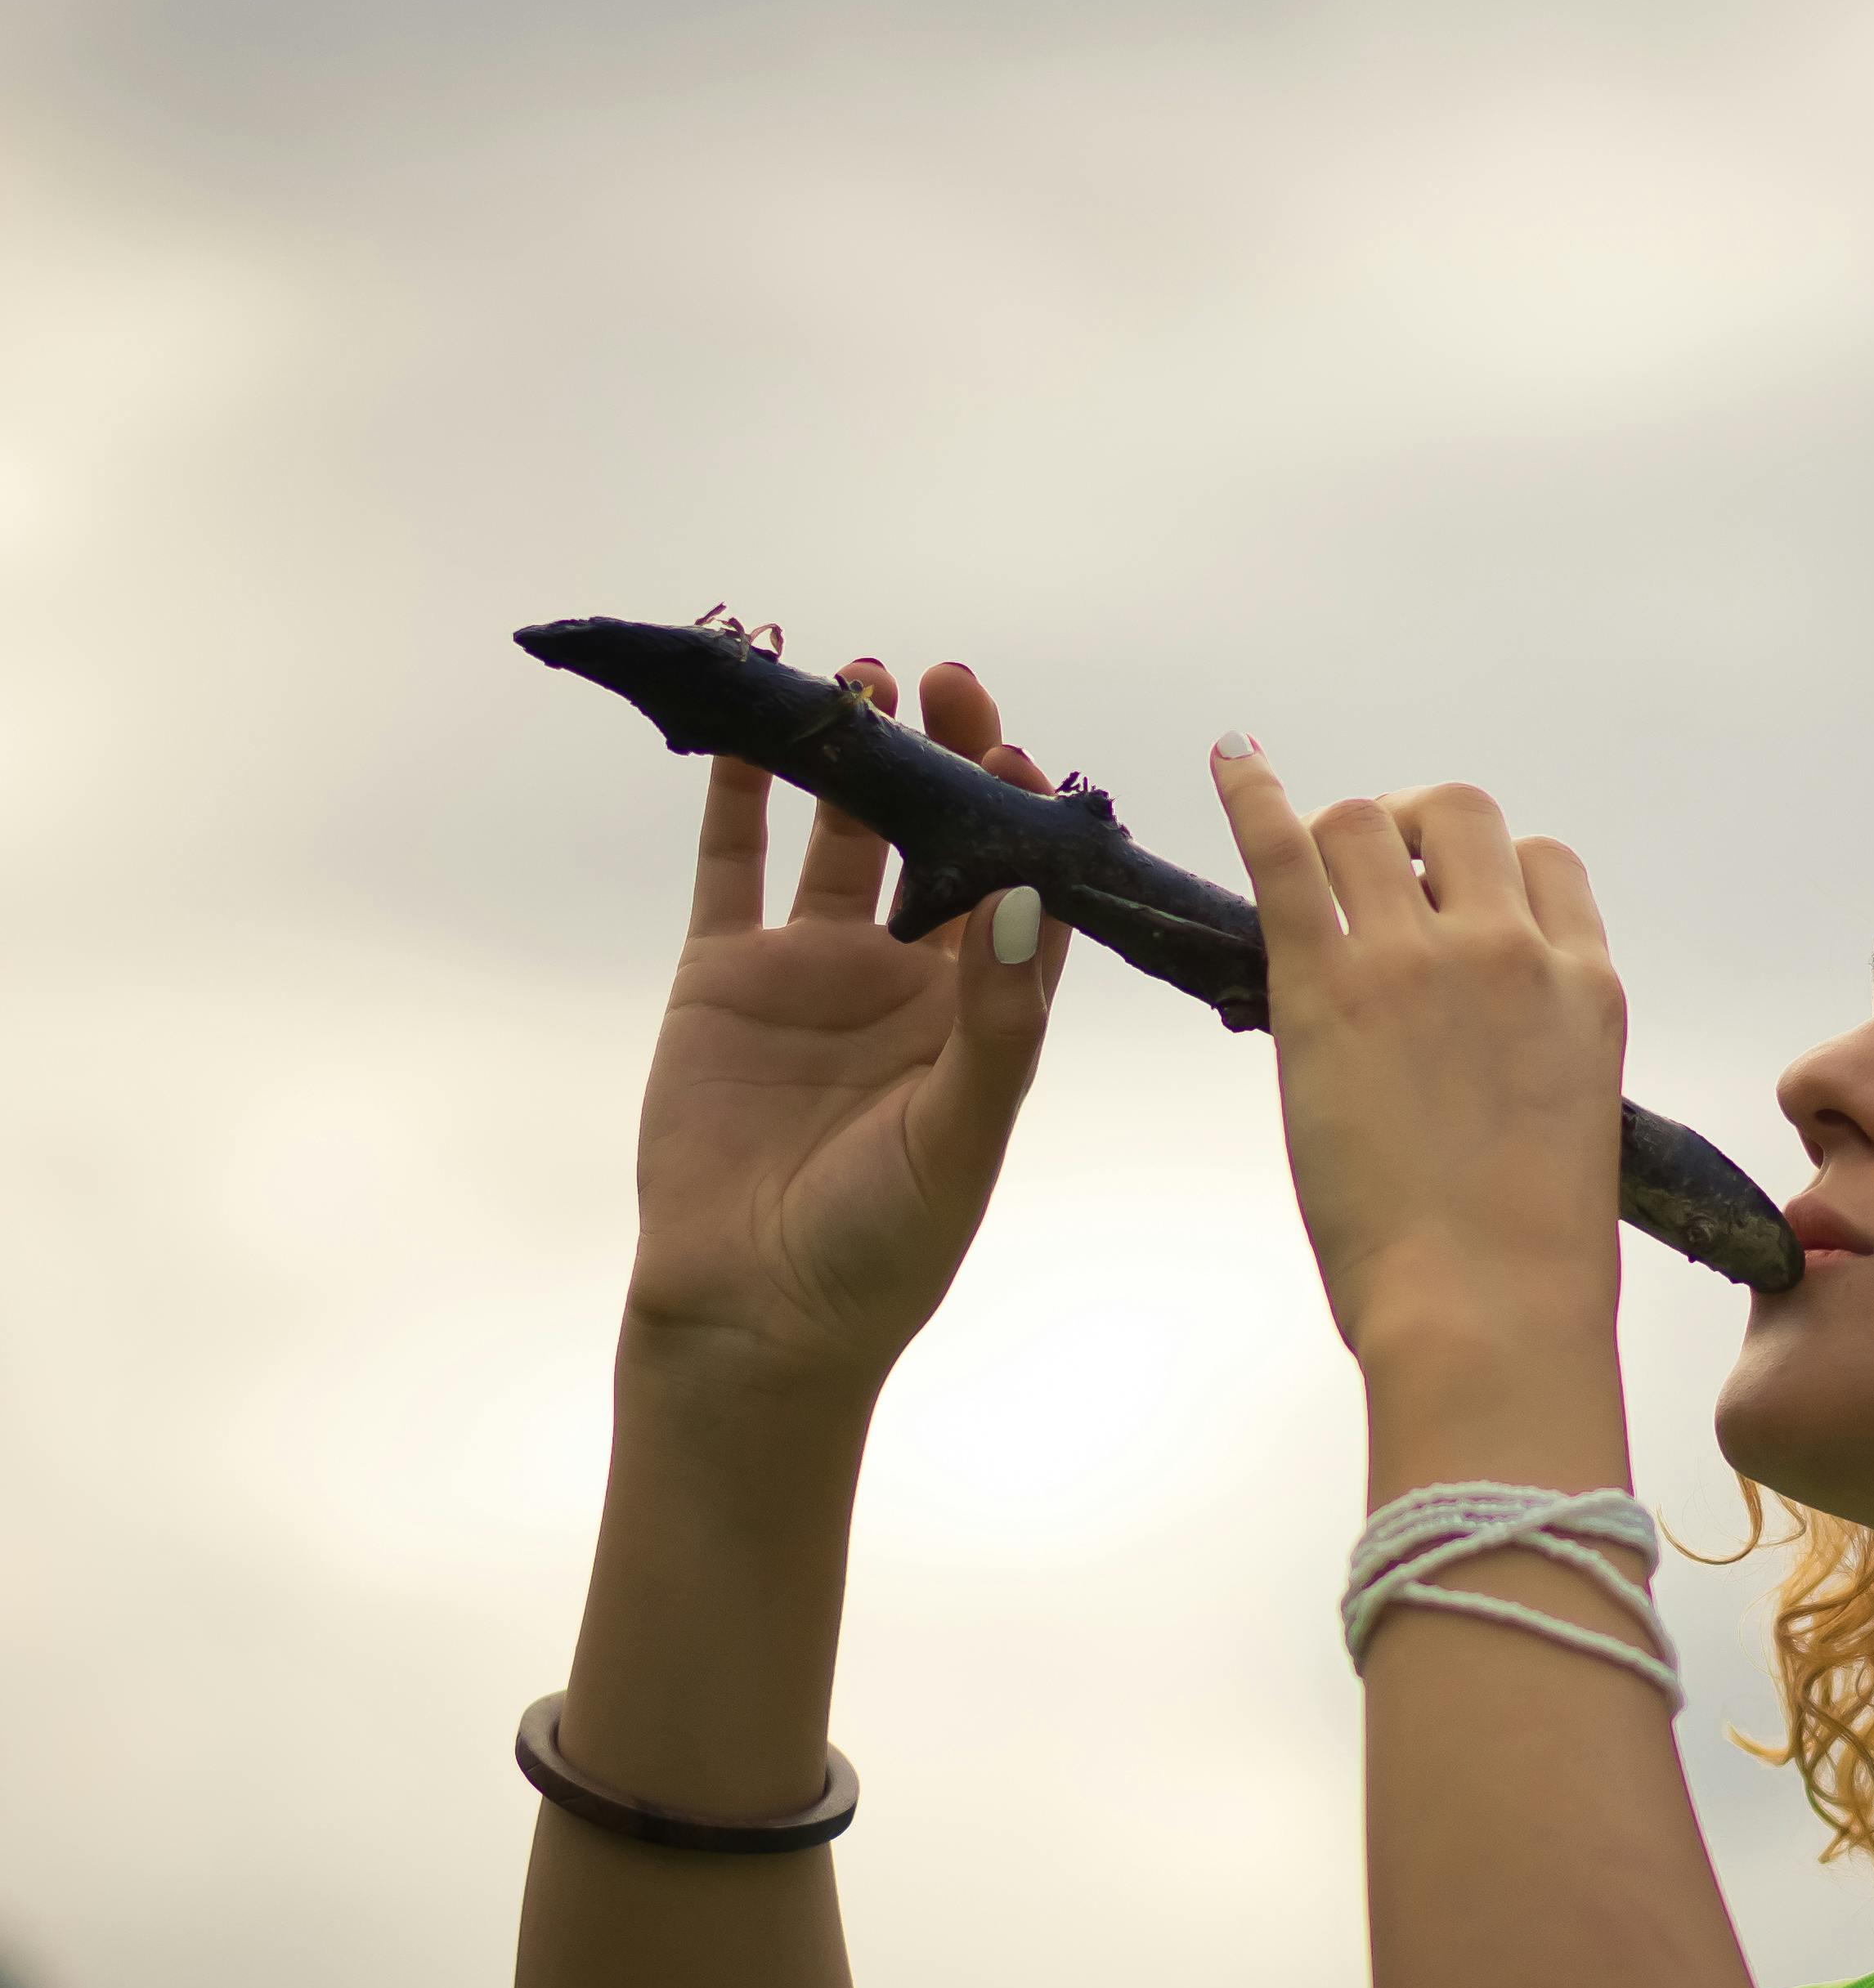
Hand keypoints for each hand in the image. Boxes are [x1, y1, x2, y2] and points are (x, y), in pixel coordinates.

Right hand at [622, 657, 1069, 1412]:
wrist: (753, 1313)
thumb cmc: (881, 1247)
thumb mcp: (961, 1136)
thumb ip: (998, 1021)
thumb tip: (1033, 900)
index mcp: (978, 1012)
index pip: (1020, 889)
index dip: (1024, 819)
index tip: (1022, 757)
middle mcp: (903, 978)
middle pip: (935, 839)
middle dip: (945, 758)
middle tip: (949, 684)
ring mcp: (813, 970)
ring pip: (839, 832)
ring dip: (854, 757)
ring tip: (864, 674)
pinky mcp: (725, 975)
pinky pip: (733, 865)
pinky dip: (739, 794)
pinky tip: (750, 727)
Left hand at [1210, 748, 1624, 1374]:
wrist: (1488, 1309)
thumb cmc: (1529, 1258)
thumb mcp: (1572, 1126)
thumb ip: (1536, 1057)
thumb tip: (1480, 1054)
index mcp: (1585, 986)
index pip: (1547, 863)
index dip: (1492, 872)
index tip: (1455, 901)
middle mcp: (1508, 948)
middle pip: (1460, 815)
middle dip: (1414, 830)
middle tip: (1375, 875)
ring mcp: (1417, 958)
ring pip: (1365, 825)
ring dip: (1335, 836)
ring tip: (1308, 873)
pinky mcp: (1328, 984)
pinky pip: (1283, 851)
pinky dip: (1252, 792)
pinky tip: (1231, 759)